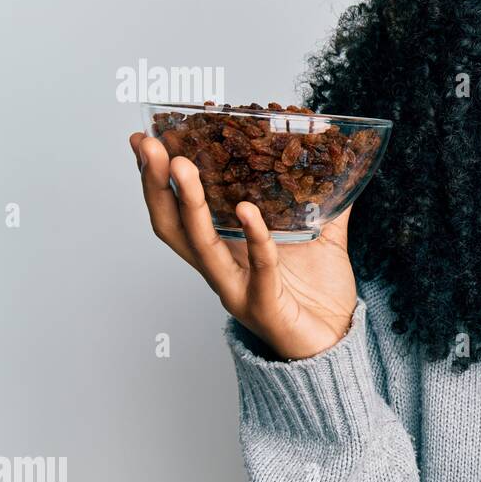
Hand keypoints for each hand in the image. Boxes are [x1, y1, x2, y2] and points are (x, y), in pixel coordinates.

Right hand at [130, 133, 357, 359]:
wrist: (334, 342)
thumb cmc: (318, 293)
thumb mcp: (321, 237)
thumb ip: (325, 202)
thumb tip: (336, 160)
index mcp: (225, 248)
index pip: (178, 211)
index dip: (158, 179)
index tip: (145, 140)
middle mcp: (221, 268)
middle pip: (172, 226)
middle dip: (156, 184)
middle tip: (150, 146)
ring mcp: (237, 288)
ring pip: (200, 246)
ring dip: (189, 204)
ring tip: (184, 166)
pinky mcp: (262, 306)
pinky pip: (257, 268)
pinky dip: (254, 238)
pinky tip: (249, 211)